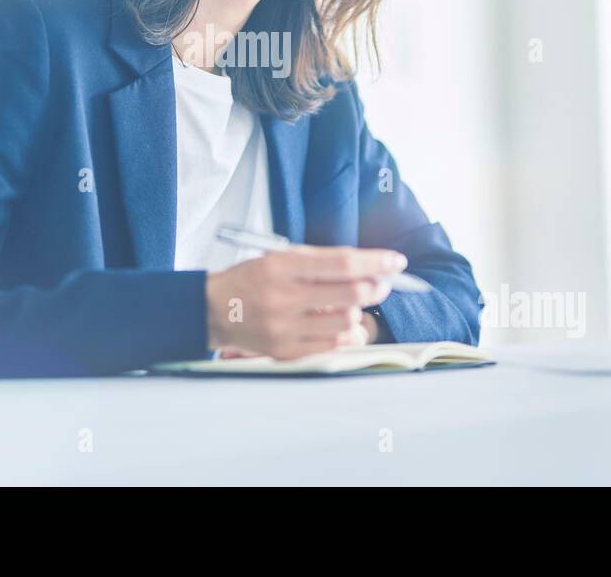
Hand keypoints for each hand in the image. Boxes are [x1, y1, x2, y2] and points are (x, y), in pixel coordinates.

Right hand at [205, 245, 402, 359]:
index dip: (375, 261)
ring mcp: (284, 328)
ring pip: (345, 322)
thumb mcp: (279, 257)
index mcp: (281, 267)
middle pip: (350, 295)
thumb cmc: (251, 279)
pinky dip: (344, 333)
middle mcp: (283, 298)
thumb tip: (366, 265)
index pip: (341, 263)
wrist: (213, 311)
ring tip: (352, 304)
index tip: (396, 261)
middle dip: (376, 287)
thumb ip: (321, 260)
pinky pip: (332, 345)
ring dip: (358, 311)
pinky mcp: (285, 352)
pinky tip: (340, 323)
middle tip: (381, 283)